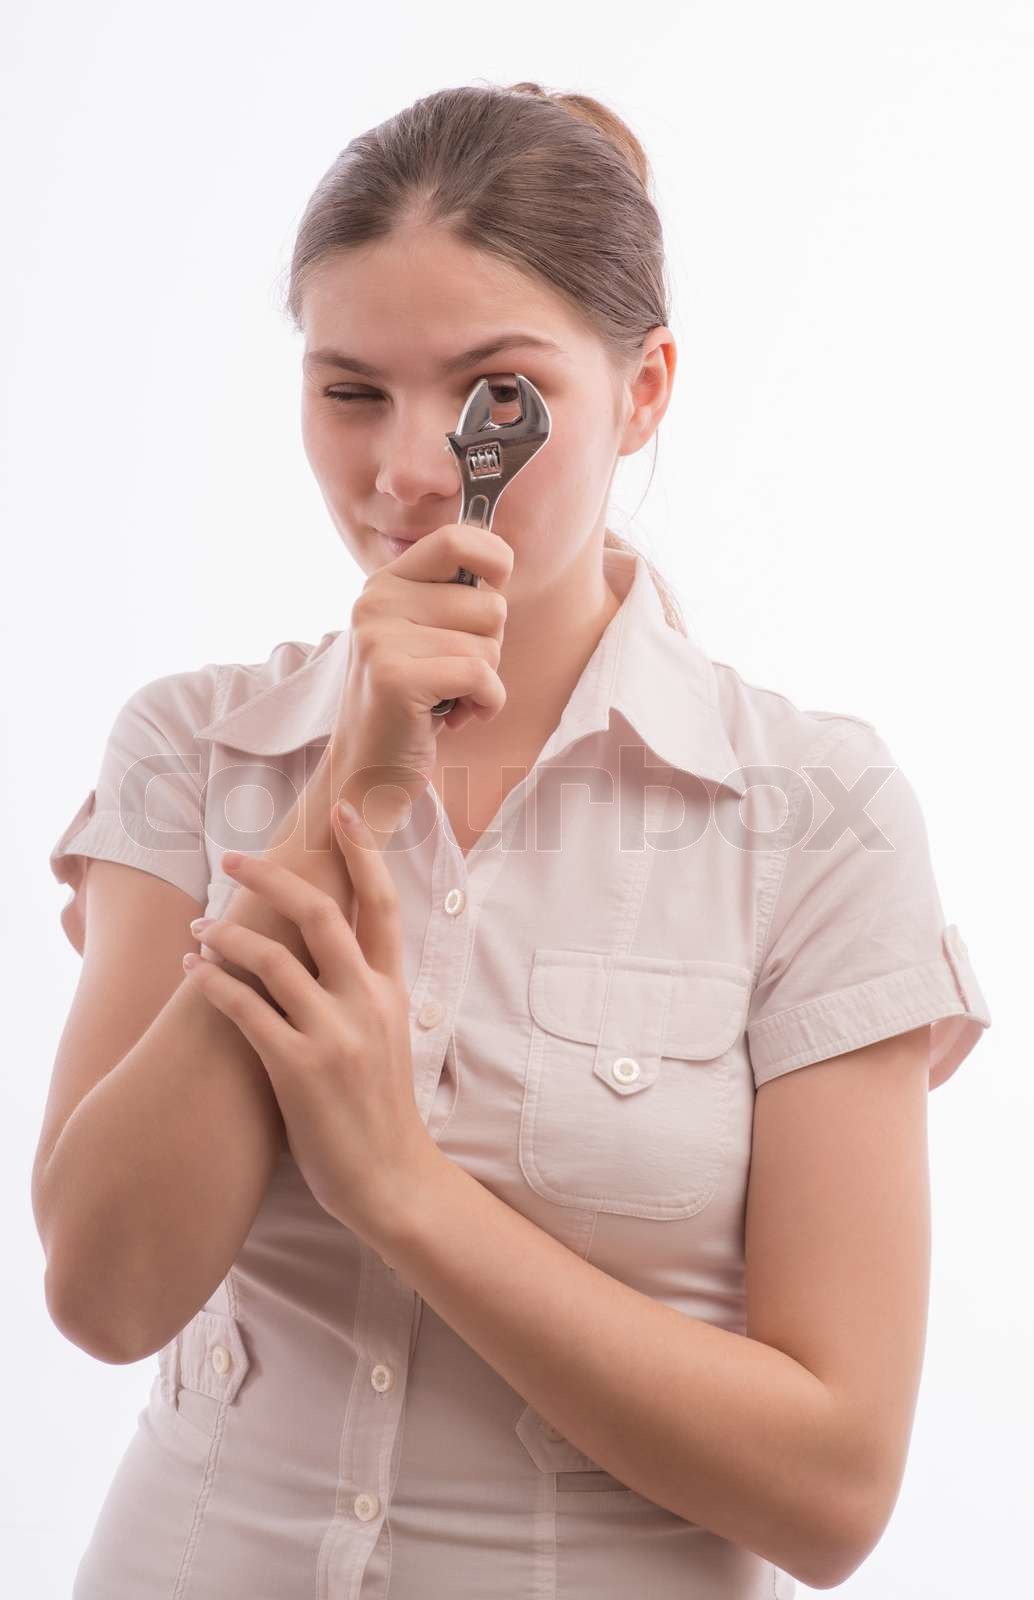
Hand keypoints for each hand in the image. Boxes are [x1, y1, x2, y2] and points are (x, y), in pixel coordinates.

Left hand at [181, 798, 440, 1246]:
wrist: (392, 1179)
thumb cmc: (380, 1108)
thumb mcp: (387, 1037)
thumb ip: (361, 990)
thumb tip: (325, 948)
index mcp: (392, 989)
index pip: (381, 903)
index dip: (362, 852)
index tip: (341, 811)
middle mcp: (367, 1001)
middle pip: (319, 912)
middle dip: (271, 876)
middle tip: (234, 858)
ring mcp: (335, 1034)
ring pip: (272, 958)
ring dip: (226, 935)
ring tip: (200, 930)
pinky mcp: (299, 1068)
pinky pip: (245, 1010)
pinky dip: (212, 983)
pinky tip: (193, 972)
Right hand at [326, 523, 514, 831]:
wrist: (368, 771)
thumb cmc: (415, 703)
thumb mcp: (427, 635)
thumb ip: (455, 596)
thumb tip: (503, 555)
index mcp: (386, 583)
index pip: (457, 538)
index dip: (496, 560)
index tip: (495, 589)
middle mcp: (376, 602)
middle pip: (490, 603)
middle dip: (490, 647)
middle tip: (452, 675)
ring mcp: (380, 638)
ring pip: (489, 644)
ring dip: (485, 682)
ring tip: (448, 699)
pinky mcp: (395, 677)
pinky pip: (481, 676)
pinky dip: (486, 704)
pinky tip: (457, 718)